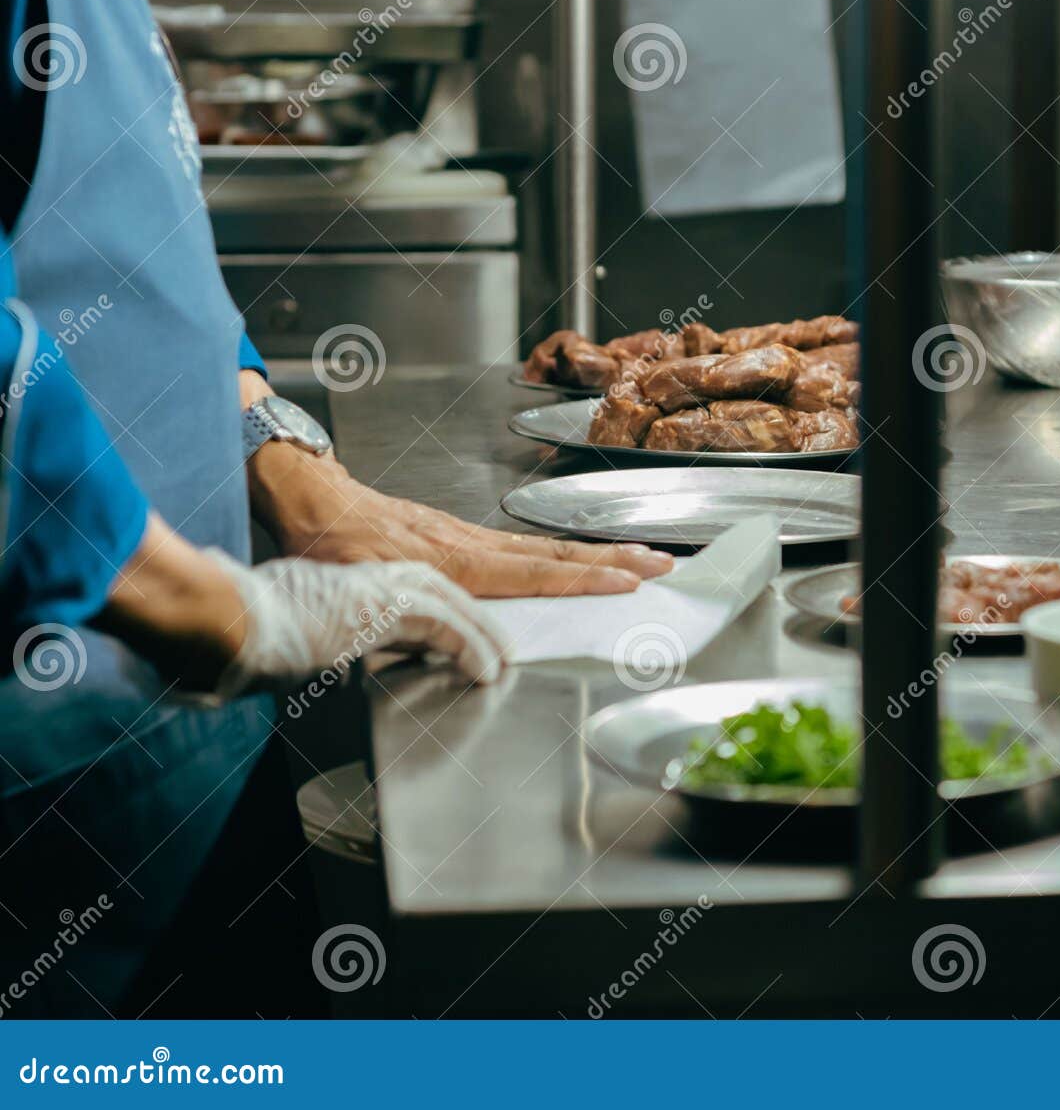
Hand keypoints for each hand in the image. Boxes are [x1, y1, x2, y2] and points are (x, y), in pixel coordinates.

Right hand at [208, 549, 511, 694]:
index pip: (402, 597)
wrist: (216, 614)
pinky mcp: (380, 605)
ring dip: (480, 631)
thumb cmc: (227, 627)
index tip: (451, 642)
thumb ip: (285, 650)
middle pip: (434, 591)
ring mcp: (370, 589)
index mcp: (338, 588)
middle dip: (469, 617)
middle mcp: (359, 582)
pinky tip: (485, 667)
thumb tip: (263, 678)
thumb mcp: (267, 637)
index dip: (434, 618)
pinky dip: (468, 645)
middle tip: (495, 645)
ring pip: (447, 603)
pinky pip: (441, 625)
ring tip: (501, 659)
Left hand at [248, 440, 674, 596]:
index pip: (536, 573)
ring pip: (545, 548)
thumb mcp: (361, 590)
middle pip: (556, 555)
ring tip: (637, 559)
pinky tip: (571, 562)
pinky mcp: (461, 536)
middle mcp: (473, 546)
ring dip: (596, 555)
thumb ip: (405, 620)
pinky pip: (523, 547)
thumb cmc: (332, 544)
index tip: (628, 582)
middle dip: (614, 560)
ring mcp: (470, 537)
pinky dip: (560, 554)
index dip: (585, 580)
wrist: (312, 499)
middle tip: (661, 564)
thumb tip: (451, 647)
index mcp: (457, 562)